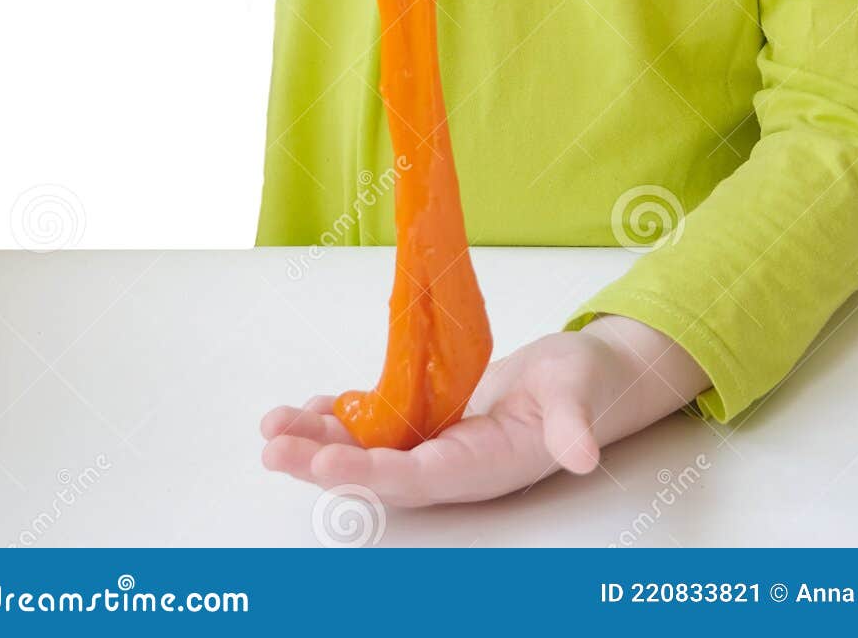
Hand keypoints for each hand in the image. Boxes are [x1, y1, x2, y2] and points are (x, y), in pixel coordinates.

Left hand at [259, 316, 709, 508]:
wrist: (583, 380)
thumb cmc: (583, 384)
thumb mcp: (580, 396)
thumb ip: (574, 427)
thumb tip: (584, 456)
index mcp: (485, 465)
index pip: (421, 478)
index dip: (373, 473)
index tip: (328, 463)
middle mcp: (452, 465)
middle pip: (377, 472)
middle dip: (322, 461)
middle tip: (273, 448)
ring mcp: (437, 445)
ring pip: (366, 450)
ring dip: (318, 440)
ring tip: (273, 426)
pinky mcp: (430, 422)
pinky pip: (376, 427)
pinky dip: (339, 418)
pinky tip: (306, 409)